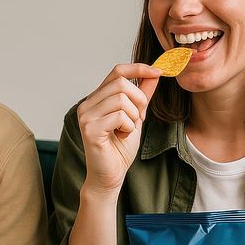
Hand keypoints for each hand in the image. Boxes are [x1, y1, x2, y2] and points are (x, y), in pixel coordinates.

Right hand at [76, 63, 161, 196]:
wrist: (110, 176)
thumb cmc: (120, 149)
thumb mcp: (136, 117)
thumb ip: (142, 95)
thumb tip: (154, 73)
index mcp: (97, 99)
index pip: (117, 71)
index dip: (138, 68)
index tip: (158, 71)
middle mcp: (87, 104)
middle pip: (121, 83)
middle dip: (138, 100)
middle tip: (138, 118)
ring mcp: (86, 116)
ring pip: (121, 99)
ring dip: (133, 117)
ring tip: (126, 130)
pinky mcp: (89, 128)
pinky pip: (119, 116)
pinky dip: (127, 127)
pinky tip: (121, 137)